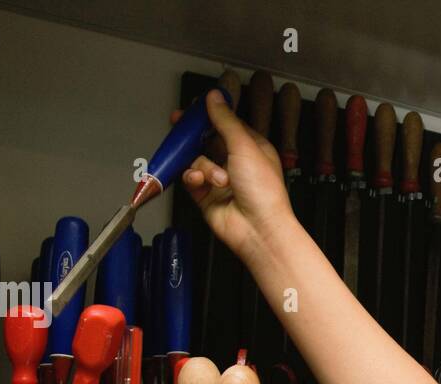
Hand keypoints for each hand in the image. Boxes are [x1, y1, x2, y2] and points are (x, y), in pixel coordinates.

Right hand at [174, 89, 292, 258]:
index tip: (193, 107)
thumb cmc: (263, 191)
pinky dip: (193, 178)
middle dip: (193, 134)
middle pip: (206, 140)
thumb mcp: (245, 146)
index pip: (226, 123)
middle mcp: (235, 162)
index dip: (209, 114)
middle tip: (178, 124)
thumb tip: (215, 97)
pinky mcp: (206, 196)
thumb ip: (225, 120)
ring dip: (203, 166)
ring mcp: (220, 180)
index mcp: (251, 147)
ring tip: (218, 179)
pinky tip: (200, 182)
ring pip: (197, 159)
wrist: (258, 229)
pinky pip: (191, 178)